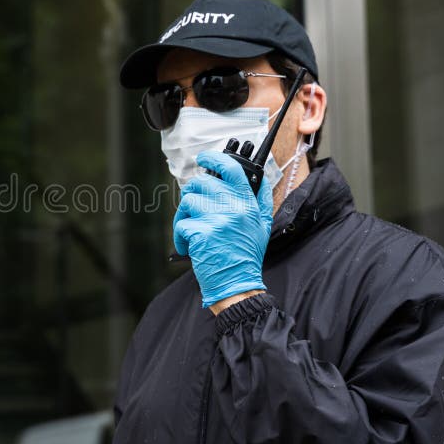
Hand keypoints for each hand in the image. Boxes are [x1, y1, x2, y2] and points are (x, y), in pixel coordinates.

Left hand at [174, 151, 272, 307]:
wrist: (239, 285)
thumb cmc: (246, 255)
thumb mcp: (262, 224)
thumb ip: (260, 198)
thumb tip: (260, 176)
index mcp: (248, 203)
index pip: (231, 169)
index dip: (214, 159)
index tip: (204, 158)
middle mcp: (234, 207)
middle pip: (202, 183)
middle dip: (194, 195)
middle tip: (196, 211)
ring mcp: (218, 220)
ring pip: (188, 202)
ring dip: (185, 217)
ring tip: (194, 232)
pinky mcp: (202, 234)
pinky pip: (181, 225)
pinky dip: (181, 237)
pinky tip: (192, 248)